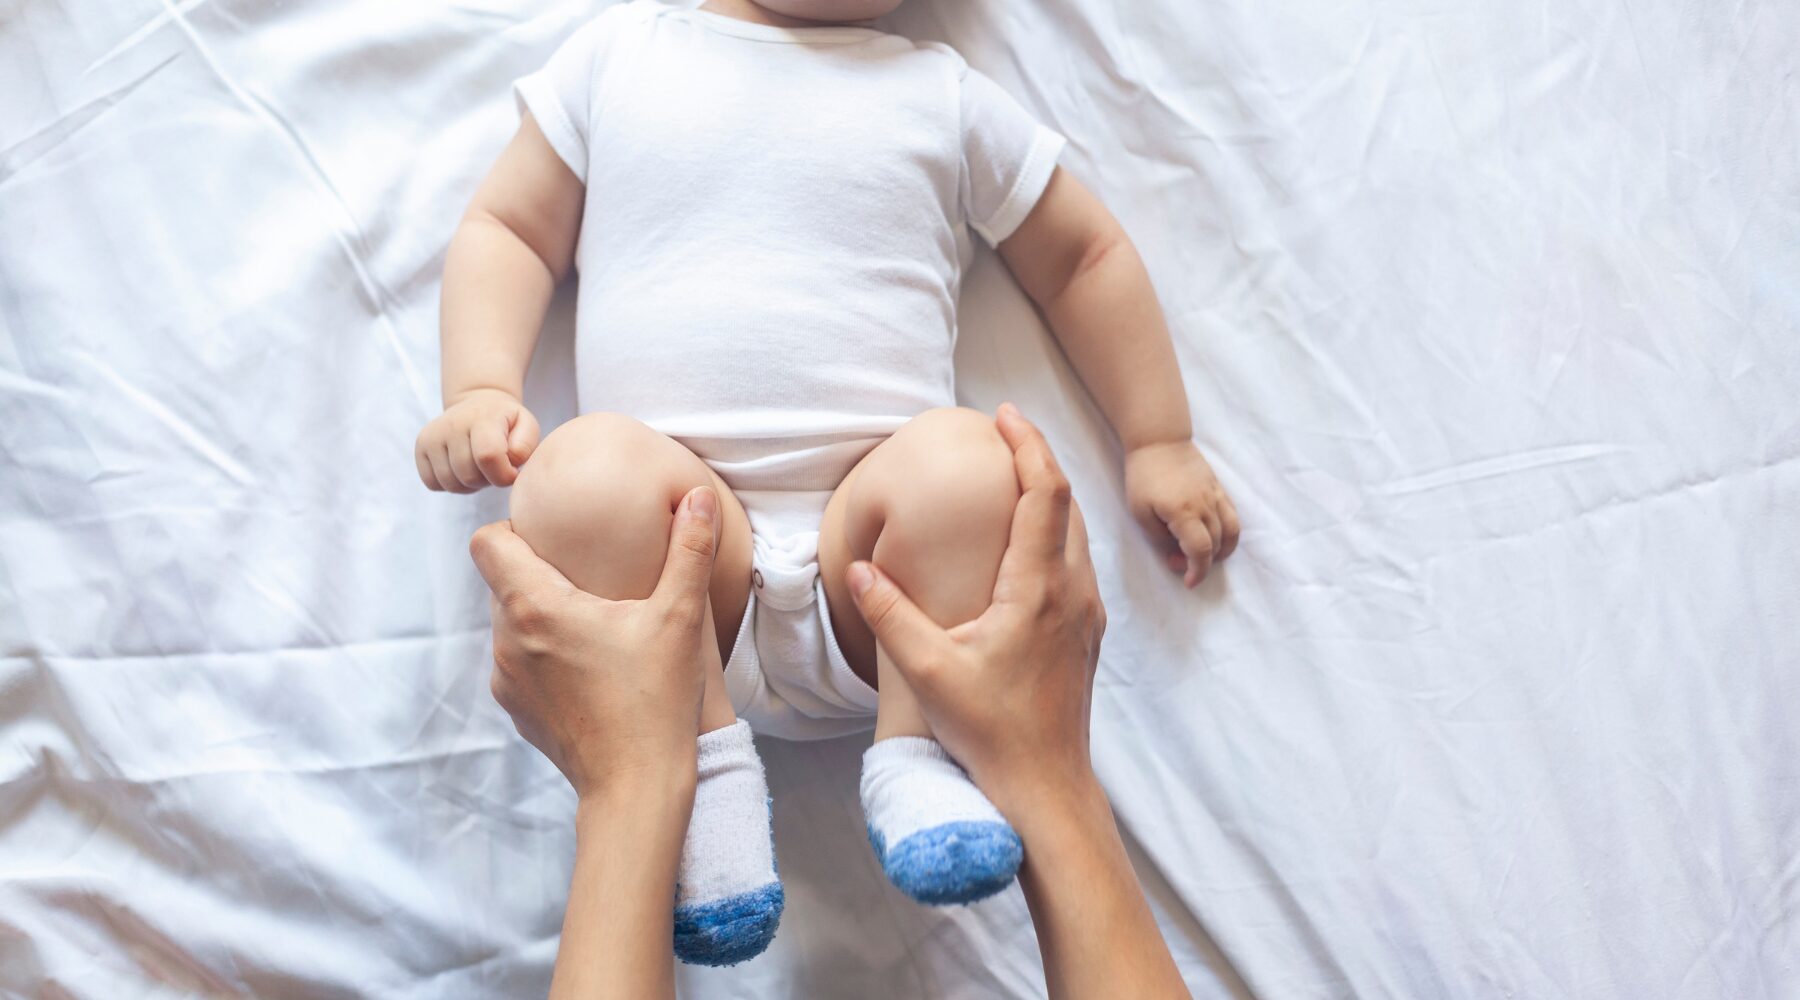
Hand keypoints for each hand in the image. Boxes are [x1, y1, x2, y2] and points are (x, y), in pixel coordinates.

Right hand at [416, 388, 541, 491]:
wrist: (477, 405)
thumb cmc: (505, 422)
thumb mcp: (526, 425)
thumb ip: (526, 445)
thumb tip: (510, 462)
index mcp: (481, 418)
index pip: (488, 456)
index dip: (503, 475)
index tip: (512, 472)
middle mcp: (451, 425)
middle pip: (469, 476)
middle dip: (487, 480)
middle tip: (494, 467)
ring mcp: (431, 436)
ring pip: (451, 484)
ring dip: (469, 485)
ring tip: (479, 467)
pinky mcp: (420, 448)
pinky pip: (433, 483)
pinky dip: (450, 484)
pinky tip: (462, 468)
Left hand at [469, 486, 721, 800]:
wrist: (636, 787)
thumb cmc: (655, 700)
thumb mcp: (678, 618)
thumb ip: (688, 549)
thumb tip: (697, 495)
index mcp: (535, 606)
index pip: (486, 542)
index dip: (512, 530)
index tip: (552, 535)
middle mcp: (507, 640)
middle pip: (500, 582)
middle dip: (536, 573)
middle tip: (587, 577)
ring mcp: (505, 679)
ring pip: (508, 624)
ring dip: (540, 616)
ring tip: (591, 623)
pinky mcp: (515, 709)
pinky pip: (517, 663)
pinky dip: (543, 655)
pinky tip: (588, 667)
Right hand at [846, 404, 1106, 829]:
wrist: (1047, 787)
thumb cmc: (991, 732)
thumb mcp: (928, 672)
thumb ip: (890, 615)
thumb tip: (858, 569)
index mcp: (1037, 589)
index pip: (1045, 494)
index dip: (1028, 446)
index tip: (1005, 416)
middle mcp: (1072, 592)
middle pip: (1067, 503)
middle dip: (1038, 459)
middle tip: (1005, 433)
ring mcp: (1085, 613)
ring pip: (1077, 533)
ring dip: (1049, 496)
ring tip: (1014, 476)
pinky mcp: (1085, 634)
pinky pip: (1077, 562)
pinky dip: (1054, 532)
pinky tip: (1026, 543)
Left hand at [1124, 439, 1239, 586]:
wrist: (1159, 440)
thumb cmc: (1143, 477)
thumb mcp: (1140, 512)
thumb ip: (1158, 538)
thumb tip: (1175, 556)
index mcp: (1184, 513)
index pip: (1201, 551)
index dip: (1198, 571)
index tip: (1189, 582)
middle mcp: (1206, 506)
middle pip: (1217, 545)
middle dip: (1202, 563)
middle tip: (1179, 561)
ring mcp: (1217, 496)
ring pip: (1232, 532)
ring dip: (1222, 551)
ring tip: (1205, 556)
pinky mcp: (1220, 488)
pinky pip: (1233, 516)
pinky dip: (1229, 533)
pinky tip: (1216, 537)